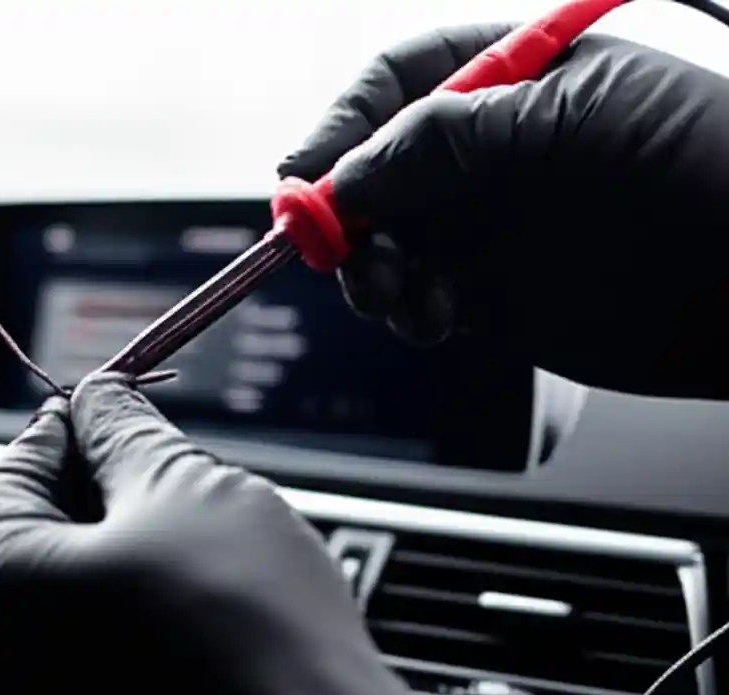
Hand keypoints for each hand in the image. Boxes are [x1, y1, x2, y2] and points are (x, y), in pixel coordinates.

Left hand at [0, 373, 418, 694]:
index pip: (6, 477)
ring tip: (206, 535)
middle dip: (102, 490)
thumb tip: (99, 398)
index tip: (109, 406)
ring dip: (131, 551)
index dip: (65, 430)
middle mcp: (1, 660)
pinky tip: (212, 598)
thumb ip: (124, 431)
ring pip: (79, 595)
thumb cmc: (246, 624)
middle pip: (39, 539)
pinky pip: (109, 648)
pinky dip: (147, 612)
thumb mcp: (183, 488)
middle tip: (168, 464)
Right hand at [279, 22, 728, 399]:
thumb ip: (442, 141)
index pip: (398, 82)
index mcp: (512, 80)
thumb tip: (349, 175)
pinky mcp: (497, 294)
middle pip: (375, 168)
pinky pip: (419, 298)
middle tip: (341, 251)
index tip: (303, 176)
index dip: (342, 124)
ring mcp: (491, 225)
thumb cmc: (698, 168)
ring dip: (370, 270)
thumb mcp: (564, 123)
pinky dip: (408, 310)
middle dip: (346, 210)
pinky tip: (436, 316)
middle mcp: (491, 151)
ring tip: (395, 294)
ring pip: (386, 241)